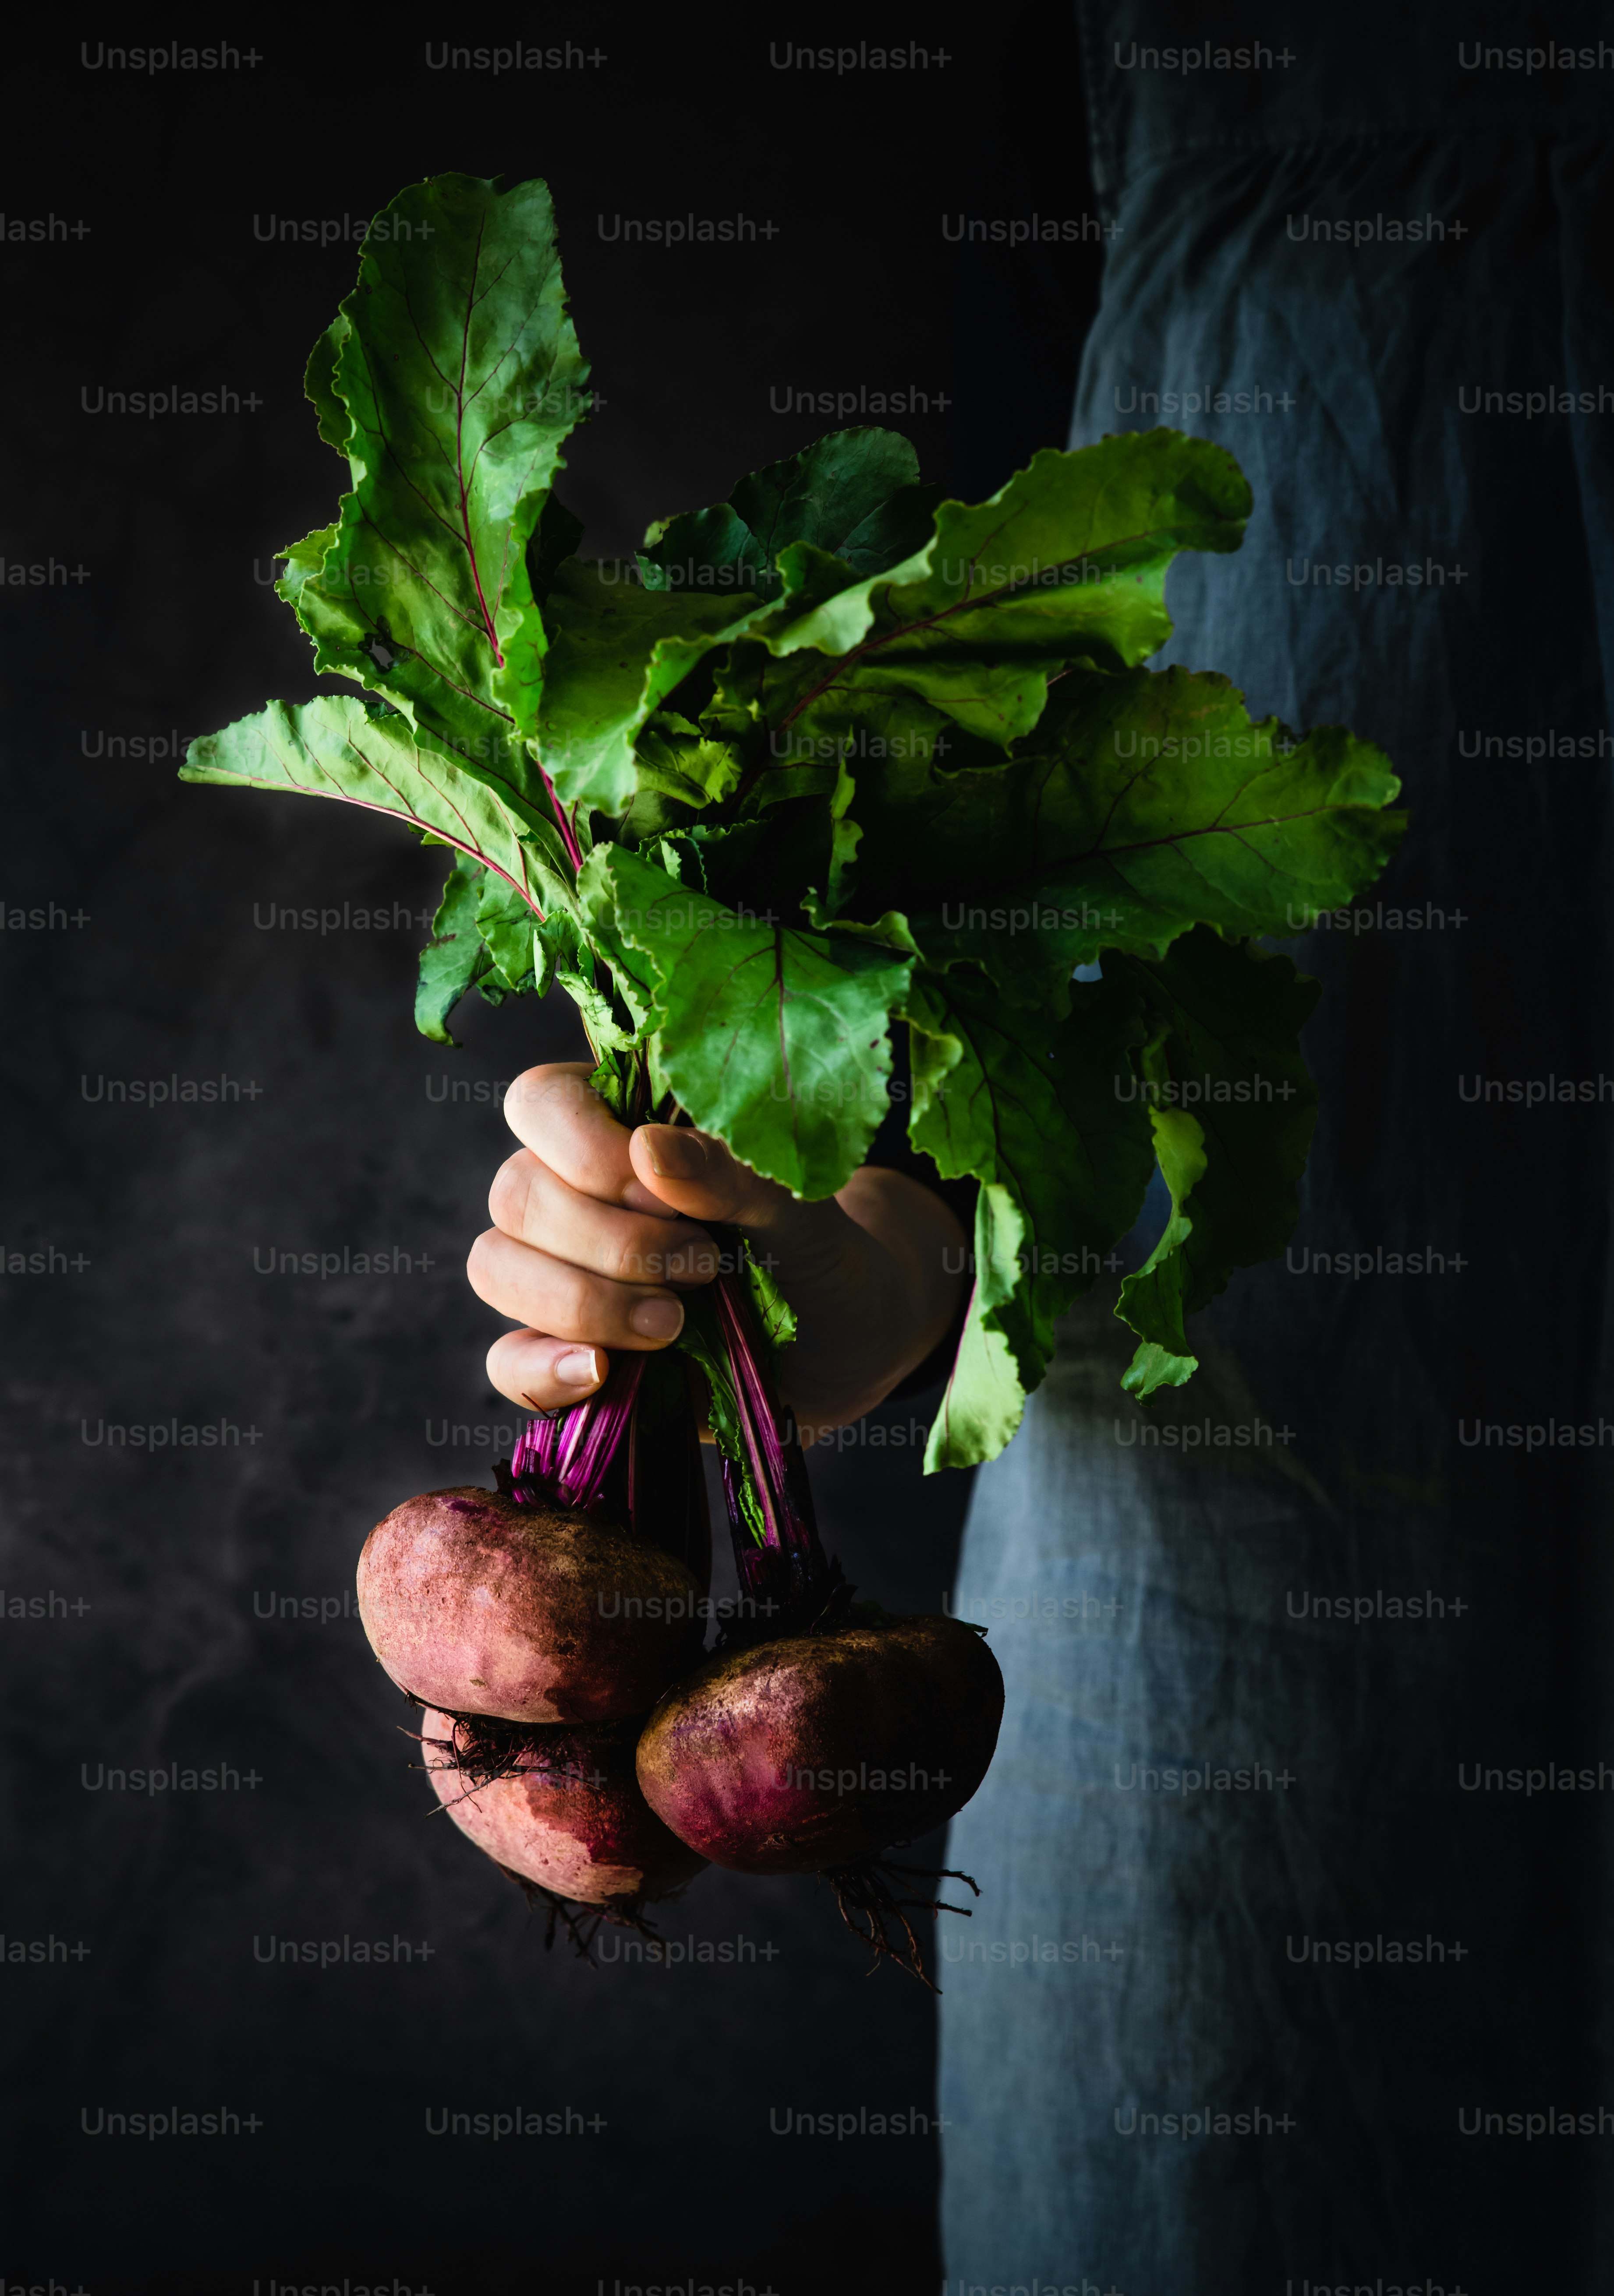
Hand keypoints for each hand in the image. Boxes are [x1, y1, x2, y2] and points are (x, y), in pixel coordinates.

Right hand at [467, 1063, 966, 1444]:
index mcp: (616, 1127)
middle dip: (611, 1241)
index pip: (540, 1102)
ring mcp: (555, 1274)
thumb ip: (728, 1172)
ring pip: (497, 1268)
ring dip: (584, 1301)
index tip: (669, 1197)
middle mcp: (570, 1193)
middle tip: (705, 1266)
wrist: (839, 1340)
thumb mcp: (793, 1207)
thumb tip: (649, 1149)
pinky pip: (507, 1361)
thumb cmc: (811, 1249)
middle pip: (516, 1194)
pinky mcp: (558, 1353)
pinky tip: (603, 1376)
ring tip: (676, 1324)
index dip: (587, 1149)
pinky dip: (544, 1371)